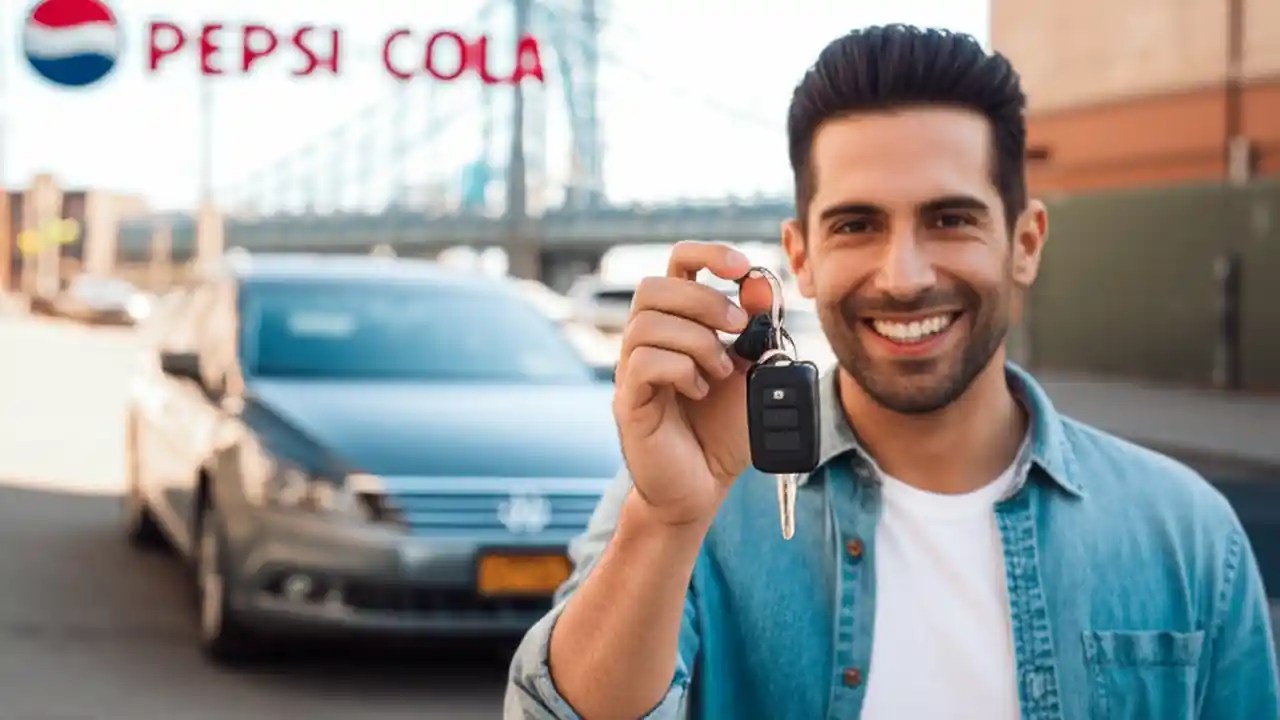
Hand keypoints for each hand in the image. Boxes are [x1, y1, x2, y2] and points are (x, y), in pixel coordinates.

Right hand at [612, 241, 774, 526]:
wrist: (705, 486)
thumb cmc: (723, 430)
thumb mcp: (753, 373)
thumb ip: (757, 331)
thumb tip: (760, 283)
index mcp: (676, 325)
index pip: (676, 266)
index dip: (706, 254)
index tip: (740, 268)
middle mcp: (646, 342)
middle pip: (653, 287)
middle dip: (703, 300)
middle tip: (737, 329)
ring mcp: (632, 372)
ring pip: (648, 323)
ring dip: (697, 341)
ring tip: (720, 372)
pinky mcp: (628, 402)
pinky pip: (643, 362)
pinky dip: (681, 369)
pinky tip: (700, 390)